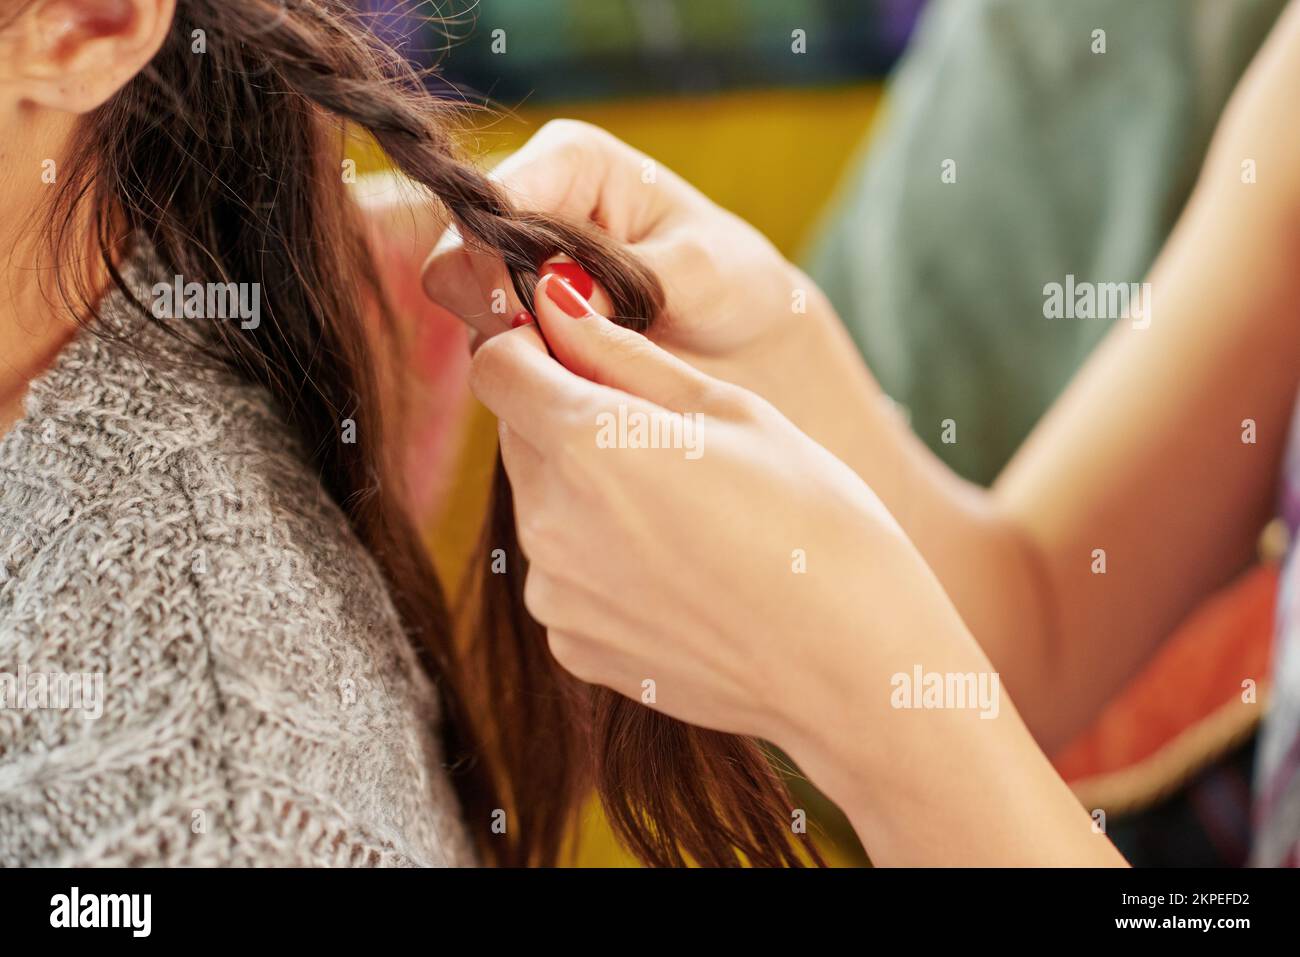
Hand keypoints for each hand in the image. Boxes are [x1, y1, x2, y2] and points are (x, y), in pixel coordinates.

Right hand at [421, 120, 849, 422]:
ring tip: (586, 370)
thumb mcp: (704, 273)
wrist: (752, 352)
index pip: (499, 193)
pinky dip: (528, 384)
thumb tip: (552, 291)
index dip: (494, 246)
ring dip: (516, 354)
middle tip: (552, 346)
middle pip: (460, 258)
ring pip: (469, 320)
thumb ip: (631, 276)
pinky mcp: (513, 342)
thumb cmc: (733, 288)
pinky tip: (577, 392)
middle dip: (497, 307)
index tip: (521, 302)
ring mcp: (511, 284)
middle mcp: (527, 217)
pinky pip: (493, 365)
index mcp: (572, 165)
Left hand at [472, 270, 960, 764]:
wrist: (851, 664)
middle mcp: (548, 522)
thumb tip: (552, 302)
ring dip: (586, 493)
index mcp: (585, 444)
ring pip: (544, 507)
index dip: (532, 348)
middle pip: (521, 437)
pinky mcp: (573, 645)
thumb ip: (623, 354)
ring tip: (684, 516)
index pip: (495, 366)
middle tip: (665, 443)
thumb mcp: (730, 409)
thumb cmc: (814, 520)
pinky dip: (600, 560)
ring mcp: (555, 594)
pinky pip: (565, 574)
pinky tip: (679, 572)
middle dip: (570, 420)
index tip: (580, 356)